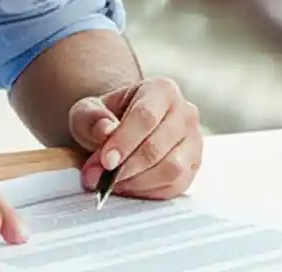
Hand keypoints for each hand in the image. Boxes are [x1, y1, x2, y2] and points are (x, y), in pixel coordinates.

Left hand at [68, 77, 201, 199]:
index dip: (124, 141)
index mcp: (161, 90)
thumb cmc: (106, 118)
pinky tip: (128, 187)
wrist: (121, 130)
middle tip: (99, 178)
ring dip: (137, 182)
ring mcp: (194, 141)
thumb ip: (91, 118)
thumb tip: (106, 130)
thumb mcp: (87, 112)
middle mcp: (185, 112)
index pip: (145, 116)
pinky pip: (176, 186)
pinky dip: (149, 192)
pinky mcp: (193, 166)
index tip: (105, 161)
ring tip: (113, 183)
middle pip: (158, 145)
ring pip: (171, 169)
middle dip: (126, 167)